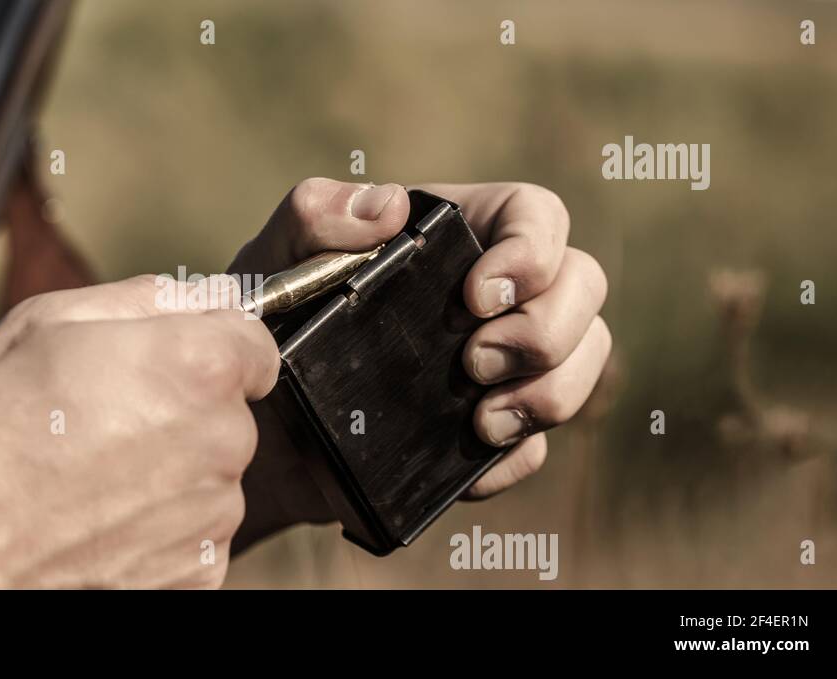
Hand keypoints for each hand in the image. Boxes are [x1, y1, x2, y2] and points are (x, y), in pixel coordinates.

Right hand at [0, 275, 278, 588]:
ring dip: (169, 474)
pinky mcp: (197, 572)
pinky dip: (159, 530)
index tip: (166, 365)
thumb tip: (203, 297)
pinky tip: (99, 519)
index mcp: (196, 365)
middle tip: (103, 421)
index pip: (254, 343)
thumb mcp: (45, 323)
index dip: (207, 348)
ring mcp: (212, 515)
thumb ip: (145, 298)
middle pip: (229, 414)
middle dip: (181, 412)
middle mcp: (221, 440)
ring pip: (211, 477)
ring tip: (90, 476)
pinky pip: (194, 536)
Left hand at [229, 178, 610, 544]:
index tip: (478, 296)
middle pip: (583, 286)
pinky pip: (540, 443)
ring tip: (484, 422)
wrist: (253, 425)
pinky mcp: (490, 427)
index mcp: (453, 234)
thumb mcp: (274, 261)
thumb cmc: (266, 321)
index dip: (533, 251)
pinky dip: (517, 457)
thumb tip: (387, 206)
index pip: (537, 215)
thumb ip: (314, 215)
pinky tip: (472, 468)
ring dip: (551, 393)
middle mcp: (493, 293)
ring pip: (583, 360)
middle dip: (547, 330)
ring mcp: (502, 362)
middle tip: (475, 363)